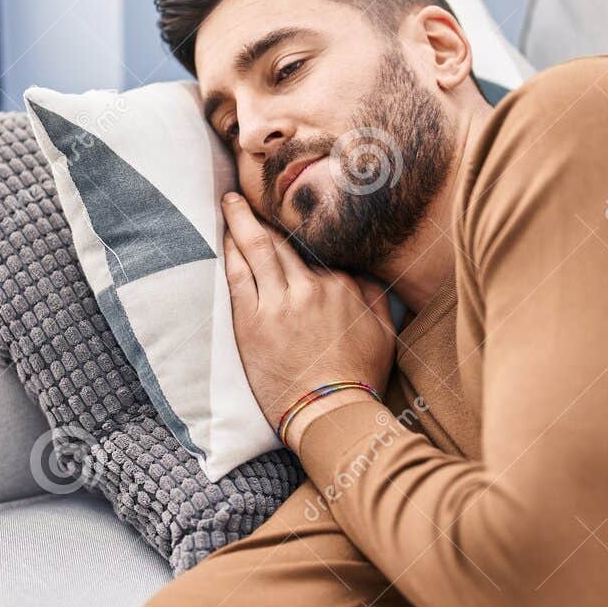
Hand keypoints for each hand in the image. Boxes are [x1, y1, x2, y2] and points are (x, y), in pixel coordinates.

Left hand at [221, 193, 394, 449]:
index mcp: (342, 286)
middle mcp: (310, 287)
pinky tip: (223, 235)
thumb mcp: (384, 332)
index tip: (287, 216)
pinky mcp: (252, 321)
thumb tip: (361, 270)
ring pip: (258, 248)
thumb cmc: (360, 378)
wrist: (331, 414)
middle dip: (263, 213)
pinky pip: (238, 275)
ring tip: (229, 201)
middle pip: (283, 240)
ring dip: (240, 221)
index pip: (316, 250)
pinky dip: (230, 251)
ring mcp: (279, 302)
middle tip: (245, 192)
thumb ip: (374, 295)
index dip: (298, 231)